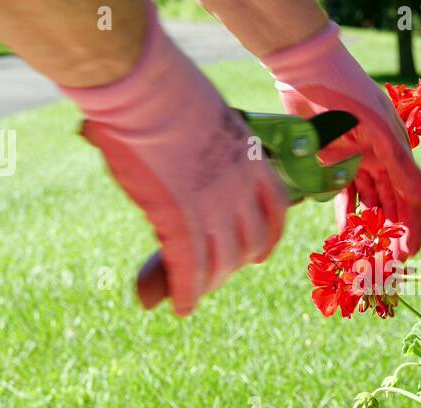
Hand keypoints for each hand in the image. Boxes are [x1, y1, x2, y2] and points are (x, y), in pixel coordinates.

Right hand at [63, 2, 288, 315]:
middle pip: (248, 242)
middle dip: (234, 264)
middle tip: (216, 277)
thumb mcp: (198, 113)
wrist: (146, 85)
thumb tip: (174, 141)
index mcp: (252, 159)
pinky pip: (188, 269)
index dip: (268, 238)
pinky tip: (181, 309)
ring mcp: (214, 208)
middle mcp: (241, 189)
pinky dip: (186, 293)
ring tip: (194, 296)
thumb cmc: (163, 87)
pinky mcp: (181, 221)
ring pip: (220, 261)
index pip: (274, 210)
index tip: (260, 256)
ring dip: (208, 283)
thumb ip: (196, 139)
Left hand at [264, 22, 420, 258]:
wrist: (306, 72)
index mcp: (396, 151)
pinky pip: (343, 194)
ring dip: (370, 227)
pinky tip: (345, 233)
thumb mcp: (377, 130)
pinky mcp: (332, 161)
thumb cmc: (347, 95)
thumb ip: (398, 165)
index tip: (408, 254)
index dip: (410, 226)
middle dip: (391, 234)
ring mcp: (356, 161)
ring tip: (367, 254)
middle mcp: (380, 159)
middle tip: (387, 264)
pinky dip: (345, 213)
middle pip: (390, 204)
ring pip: (368, 202)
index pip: (409, 197)